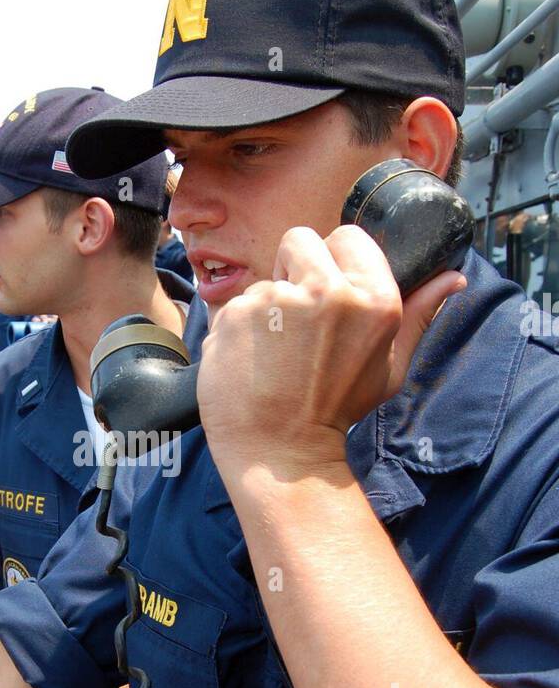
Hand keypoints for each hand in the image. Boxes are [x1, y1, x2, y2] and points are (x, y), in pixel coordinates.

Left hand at [198, 225, 466, 479]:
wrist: (281, 452)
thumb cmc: (337, 411)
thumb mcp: (390, 367)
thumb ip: (418, 316)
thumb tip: (452, 278)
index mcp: (374, 299)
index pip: (347, 236)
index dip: (333, 261)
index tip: (325, 290)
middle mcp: (327, 292)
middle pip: (300, 240)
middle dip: (295, 269)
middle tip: (297, 318)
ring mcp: (277, 300)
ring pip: (265, 279)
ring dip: (267, 306)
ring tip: (274, 352)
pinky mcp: (236, 313)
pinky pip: (235, 305)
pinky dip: (238, 329)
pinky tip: (250, 361)